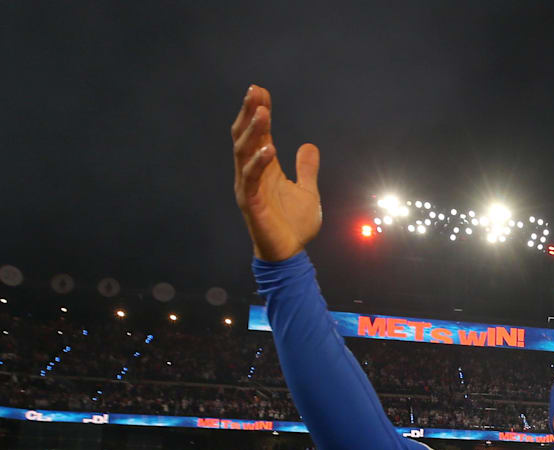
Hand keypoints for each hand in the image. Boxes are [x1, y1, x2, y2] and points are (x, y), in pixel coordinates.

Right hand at [231, 85, 321, 260]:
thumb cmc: (293, 225)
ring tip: (262, 111)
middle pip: (245, 137)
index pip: (258, 134)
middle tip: (254, 91)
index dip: (259, 112)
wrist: (289, 255)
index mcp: (265, 169)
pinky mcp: (250, 204)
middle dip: (249, 113)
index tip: (261, 90)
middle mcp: (252, 174)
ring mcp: (248, 187)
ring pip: (244, 153)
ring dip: (253, 132)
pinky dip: (258, 163)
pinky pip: (251, 179)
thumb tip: (309, 146)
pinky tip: (269, 149)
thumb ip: (306, 169)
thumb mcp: (308, 191)